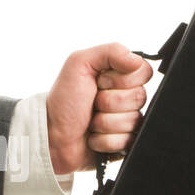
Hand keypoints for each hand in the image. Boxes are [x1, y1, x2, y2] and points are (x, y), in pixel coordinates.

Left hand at [45, 43, 152, 174]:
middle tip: (92, 103)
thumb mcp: (79, 63)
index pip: (143, 72)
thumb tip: (137, 60)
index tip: (100, 82)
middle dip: (109, 102)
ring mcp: (127, 121)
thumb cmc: (63, 102)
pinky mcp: (125, 143)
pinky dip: (105, 140)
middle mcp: (125, 97)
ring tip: (90, 121)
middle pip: (139, 97)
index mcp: (119, 75)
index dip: (121, 79)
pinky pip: (128, 141)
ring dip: (105, 122)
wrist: (52, 137)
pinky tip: (93, 137)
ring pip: (133, 120)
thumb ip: (111, 51)